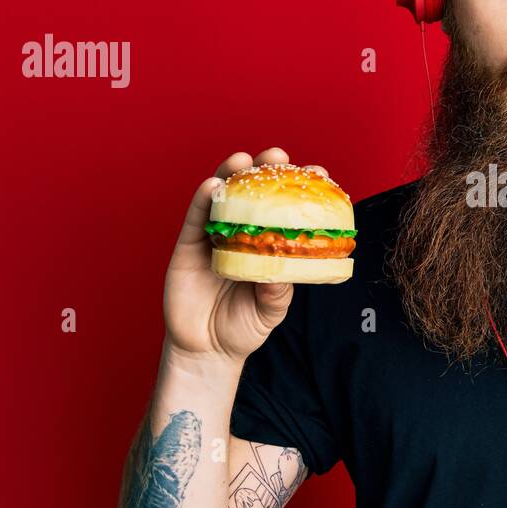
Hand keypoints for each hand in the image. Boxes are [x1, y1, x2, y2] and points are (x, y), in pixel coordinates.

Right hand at [163, 147, 326, 364]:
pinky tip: (212, 185)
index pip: (286, 210)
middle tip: (278, 156)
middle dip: (265, 170)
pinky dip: (203, 199)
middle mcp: (242, 234)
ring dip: (231, 174)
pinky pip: (196, 218)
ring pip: (223, 198)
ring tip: (243, 160)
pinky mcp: (188, 246)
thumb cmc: (243, 328)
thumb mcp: (270, 311)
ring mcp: (214, 237)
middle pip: (254, 194)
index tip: (318, 173)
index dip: (299, 189)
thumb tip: (281, 272)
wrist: (206, 351)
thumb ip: (276, 292)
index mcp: (268, 245)